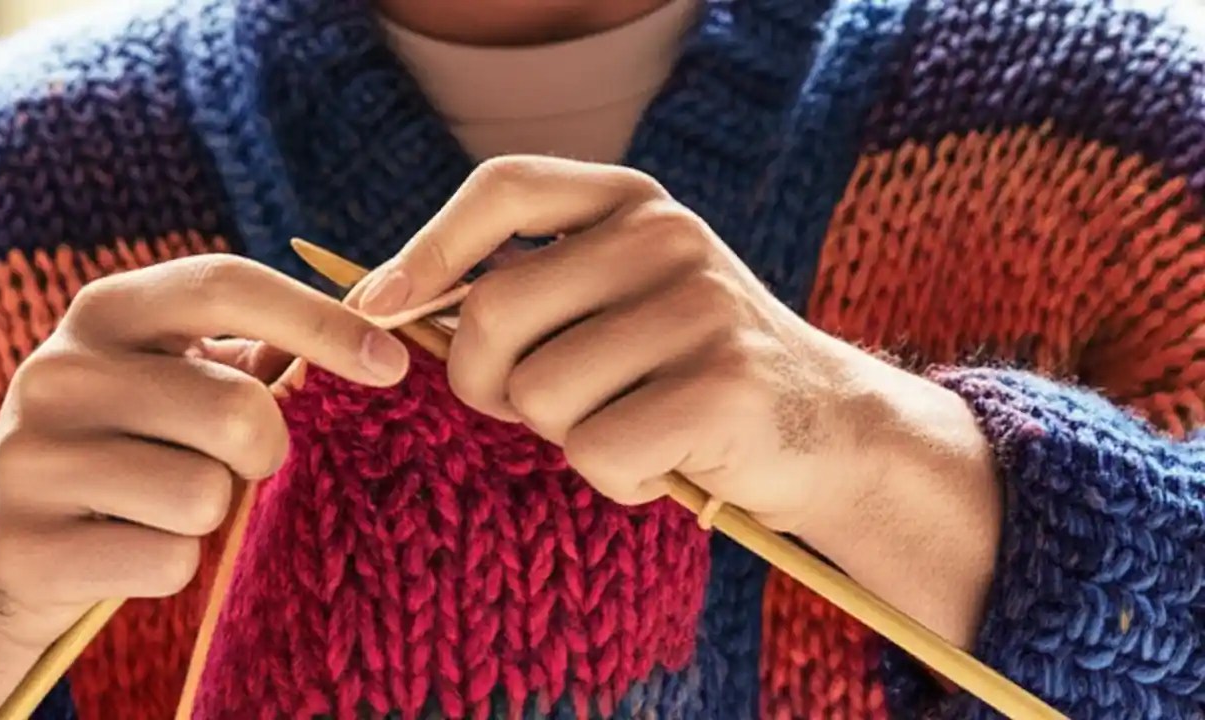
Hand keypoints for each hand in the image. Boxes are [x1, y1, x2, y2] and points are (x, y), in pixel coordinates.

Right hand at [0, 255, 408, 715]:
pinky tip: (133, 548)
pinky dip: (175, 568)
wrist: (9, 541)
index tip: (392, 364)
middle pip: (237, 410)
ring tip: (167, 505)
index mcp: (110, 310)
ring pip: (204, 497)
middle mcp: (60, 370)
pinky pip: (168, 562)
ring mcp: (32, 458)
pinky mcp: (27, 545)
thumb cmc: (136, 445)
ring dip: (215, 516)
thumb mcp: (181, 378)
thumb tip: (384, 342)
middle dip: (266, 452)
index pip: (226, 285)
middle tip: (237, 465)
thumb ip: (265, 355)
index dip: (319, 321)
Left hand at [353, 156, 1001, 646]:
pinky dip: (611, 481)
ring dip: (561, 439)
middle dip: (486, 383)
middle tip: (532, 409)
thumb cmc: (690, 369)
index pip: (506, 188)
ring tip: (625, 430)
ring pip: (539, 396)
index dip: (428, 247)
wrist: (826, 427)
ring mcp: (701, 309)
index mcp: (634, 203)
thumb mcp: (621, 299)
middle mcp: (668, 238)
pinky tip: (658, 466)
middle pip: (494, 314)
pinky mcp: (723, 387)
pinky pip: (595, 453)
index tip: (378, 304)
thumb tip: (390, 305)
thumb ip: (536, 287)